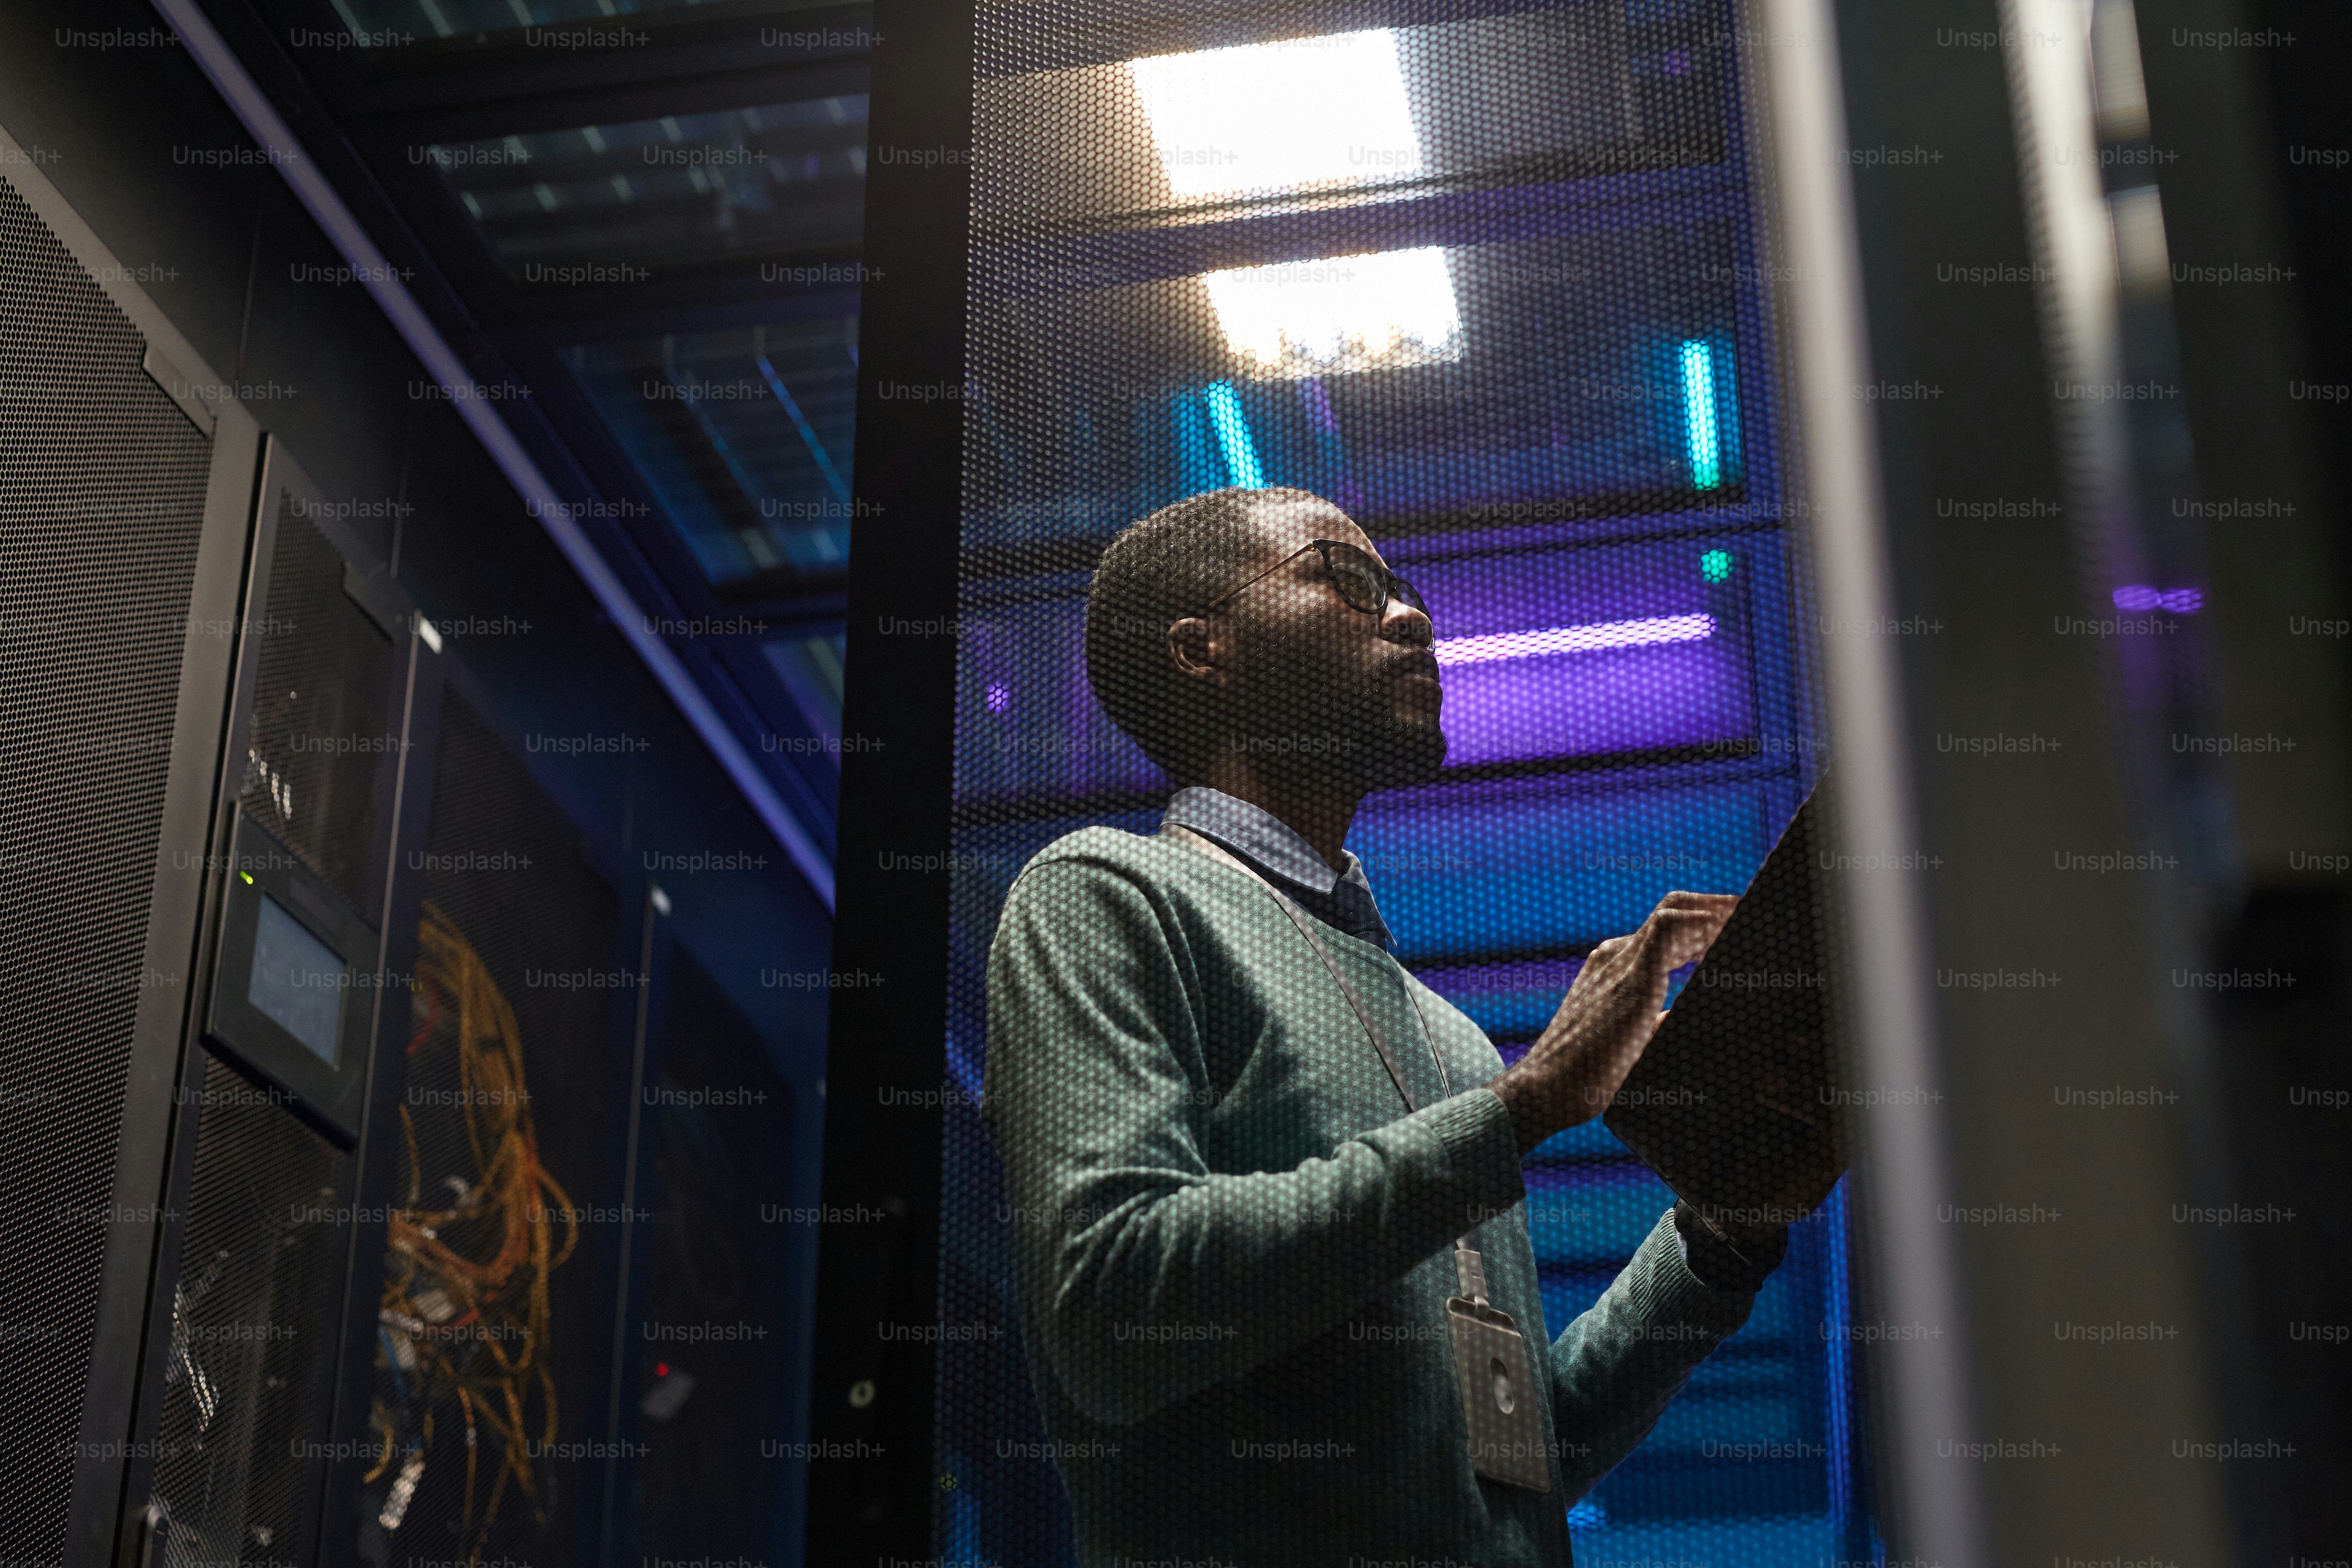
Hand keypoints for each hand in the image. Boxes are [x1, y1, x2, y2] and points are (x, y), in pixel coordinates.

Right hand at [1489, 891, 1737, 1155]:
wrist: (1546, 1090)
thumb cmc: (1583, 1078)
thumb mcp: (1630, 1043)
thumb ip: (1656, 1024)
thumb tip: (1679, 1017)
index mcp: (1614, 970)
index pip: (1665, 932)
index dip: (1703, 926)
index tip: (1736, 931)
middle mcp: (1614, 956)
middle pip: (1673, 910)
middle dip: (1716, 907)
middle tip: (1754, 915)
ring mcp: (1618, 961)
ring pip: (1675, 911)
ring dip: (1718, 910)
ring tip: (1753, 915)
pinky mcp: (1630, 976)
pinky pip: (1673, 928)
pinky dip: (1706, 923)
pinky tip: (1732, 930)